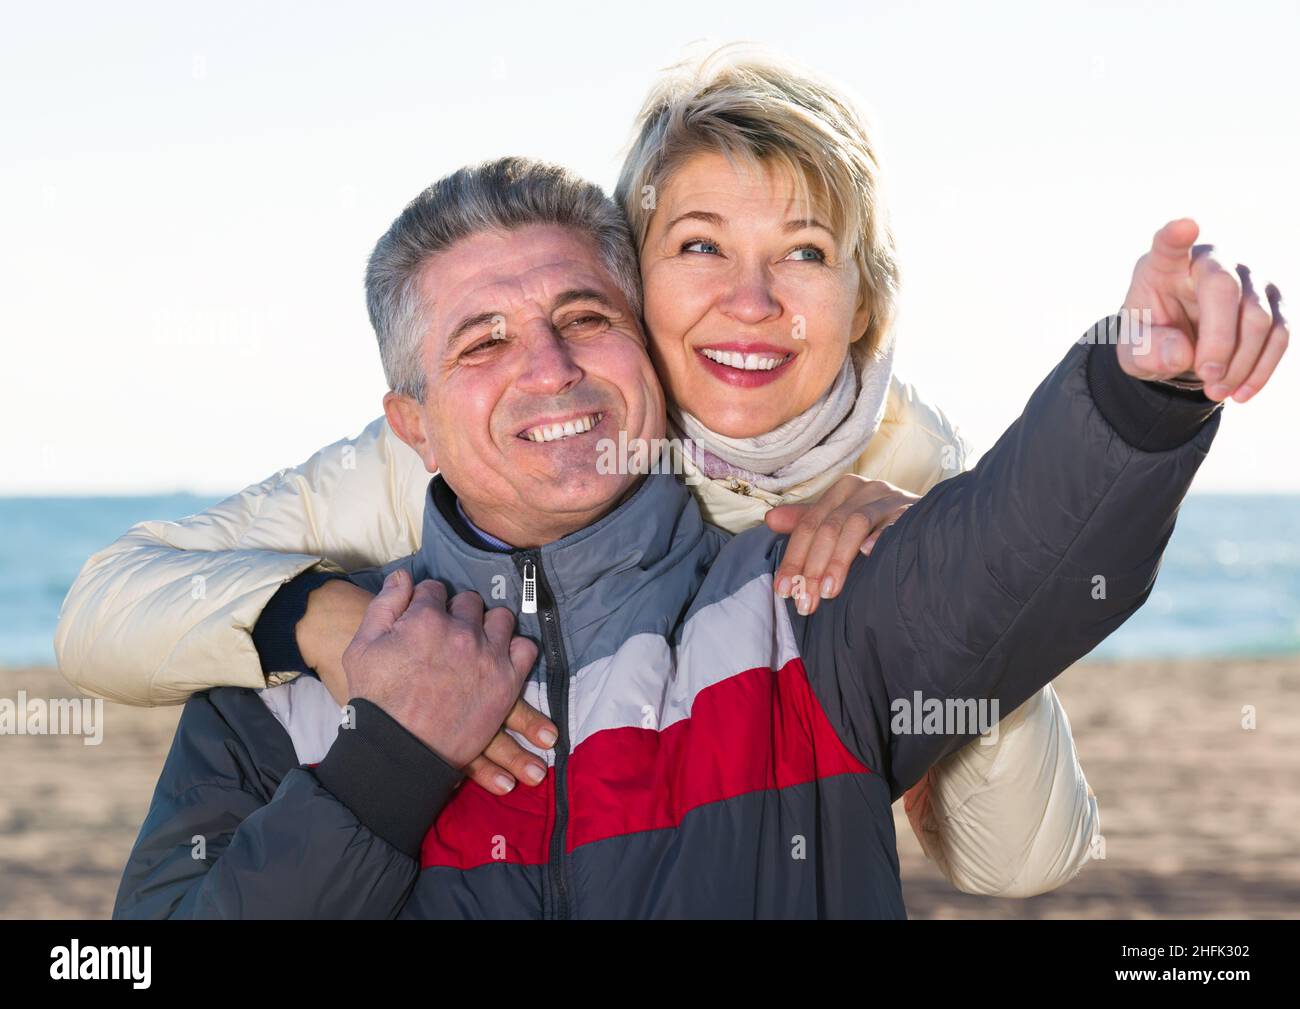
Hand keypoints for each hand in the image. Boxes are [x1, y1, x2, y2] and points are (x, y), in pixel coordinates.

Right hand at [305, 577, 556, 791]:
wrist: (399, 751)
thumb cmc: (375, 701)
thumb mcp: (362, 648)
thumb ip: (384, 605)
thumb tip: (404, 575)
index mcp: (425, 619)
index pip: (434, 589)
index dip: (426, 603)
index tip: (424, 619)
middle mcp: (461, 631)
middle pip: (469, 601)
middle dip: (458, 612)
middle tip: (448, 635)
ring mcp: (487, 655)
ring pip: (500, 618)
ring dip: (489, 626)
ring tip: (476, 644)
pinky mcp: (507, 681)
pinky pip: (526, 648)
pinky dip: (515, 650)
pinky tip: (501, 658)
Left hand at [765, 475, 918, 615]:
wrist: (934, 524)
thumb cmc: (882, 527)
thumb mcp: (842, 523)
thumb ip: (808, 522)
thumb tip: (770, 519)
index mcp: (843, 491)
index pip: (809, 524)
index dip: (793, 558)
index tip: (782, 590)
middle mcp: (865, 490)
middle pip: (828, 526)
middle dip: (811, 567)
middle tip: (804, 601)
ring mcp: (890, 498)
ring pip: (854, 524)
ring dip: (838, 560)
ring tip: (827, 592)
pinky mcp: (913, 511)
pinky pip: (894, 523)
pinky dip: (879, 538)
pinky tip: (868, 556)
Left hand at [1119, 218, 1287, 401]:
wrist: (1178, 349)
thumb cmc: (1151, 339)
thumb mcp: (1134, 352)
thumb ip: (1147, 350)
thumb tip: (1181, 354)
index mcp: (1165, 264)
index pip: (1169, 245)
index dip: (1176, 236)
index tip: (1183, 227)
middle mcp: (1210, 261)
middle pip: (1225, 289)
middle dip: (1219, 341)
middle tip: (1206, 378)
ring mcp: (1247, 277)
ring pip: (1259, 315)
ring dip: (1240, 362)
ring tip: (1215, 391)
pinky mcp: (1273, 301)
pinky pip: (1281, 334)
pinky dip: (1262, 368)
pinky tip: (1241, 393)